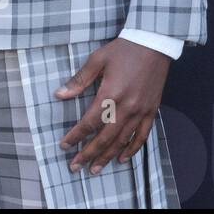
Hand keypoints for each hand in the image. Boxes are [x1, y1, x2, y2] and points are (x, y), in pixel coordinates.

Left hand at [54, 37, 170, 173]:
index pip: (89, 122)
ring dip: (108, 156)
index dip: (76, 136)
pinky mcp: (152, 111)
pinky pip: (142, 136)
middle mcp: (127, 107)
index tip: (64, 146)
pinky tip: (122, 158)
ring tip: (95, 169)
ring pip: (122, 141)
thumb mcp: (97, 60)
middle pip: (105, 137)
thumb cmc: (123, 50)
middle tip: (75, 167)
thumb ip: (79, 80)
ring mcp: (141, 111)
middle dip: (89, 154)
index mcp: (110, 94)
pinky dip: (132, 149)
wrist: (153, 44)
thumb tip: (59, 95)